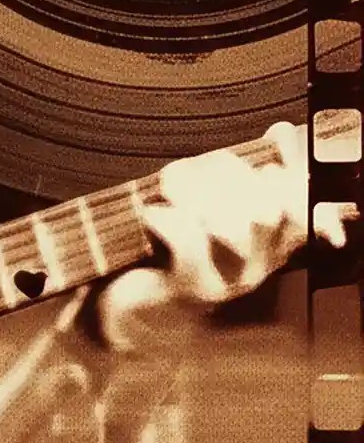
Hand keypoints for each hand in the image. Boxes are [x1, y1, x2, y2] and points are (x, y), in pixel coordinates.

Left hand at [98, 121, 355, 351]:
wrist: (135, 312)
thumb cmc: (173, 252)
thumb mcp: (211, 210)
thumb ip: (244, 175)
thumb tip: (280, 130)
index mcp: (271, 244)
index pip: (306, 209)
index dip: (297, 176)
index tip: (275, 147)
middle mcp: (260, 265)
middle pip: (267, 209)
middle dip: (228, 178)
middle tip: (190, 173)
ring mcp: (229, 281)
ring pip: (230, 224)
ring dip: (193, 197)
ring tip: (166, 195)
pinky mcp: (193, 289)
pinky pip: (189, 241)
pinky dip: (166, 217)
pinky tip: (152, 214)